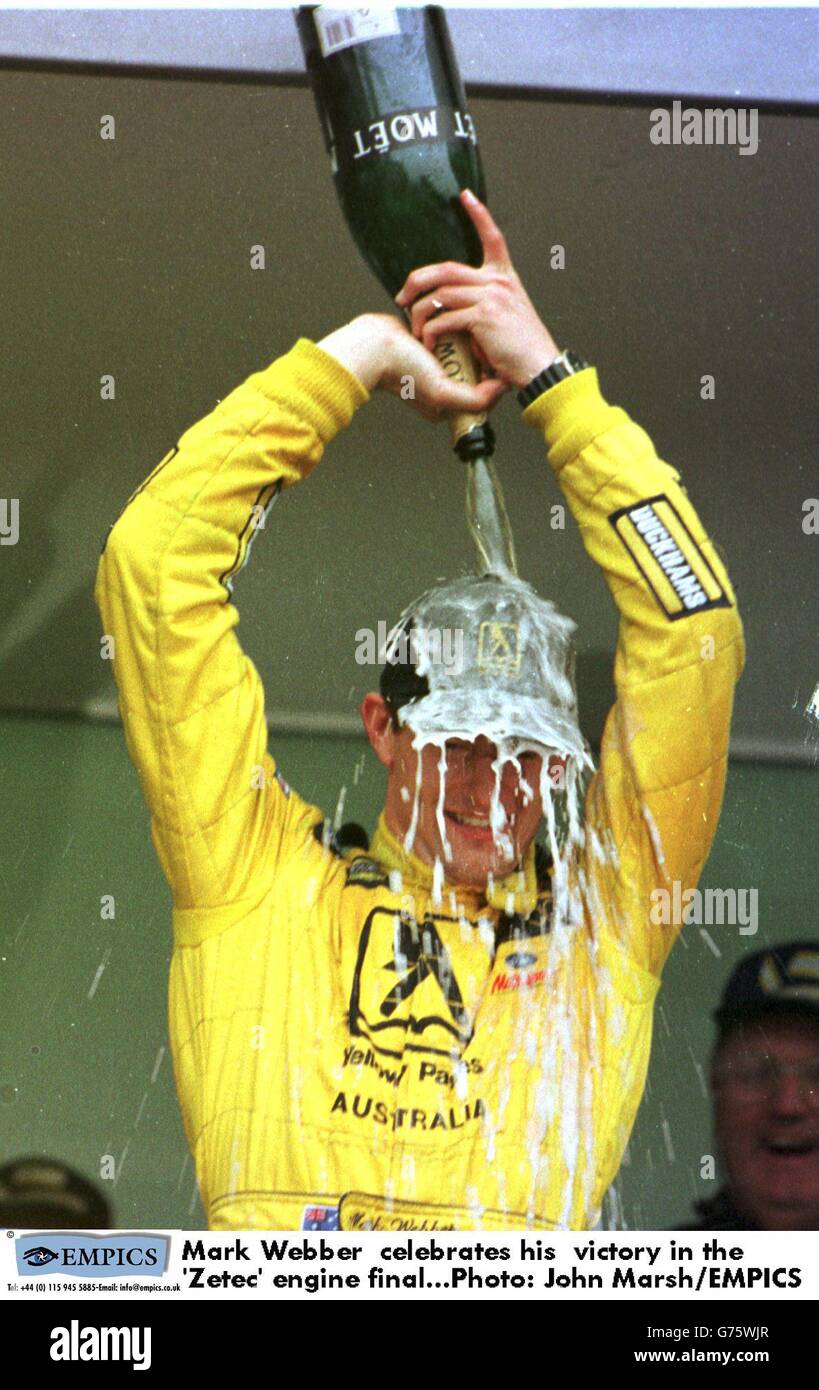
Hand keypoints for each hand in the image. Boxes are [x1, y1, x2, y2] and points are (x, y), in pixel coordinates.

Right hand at [317, 312, 507, 422]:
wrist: (373, 343)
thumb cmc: (401, 370)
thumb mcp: (442, 392)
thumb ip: (474, 399)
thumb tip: (502, 390)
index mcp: (447, 404)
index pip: (482, 392)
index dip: (490, 375)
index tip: (485, 360)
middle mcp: (443, 384)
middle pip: (476, 370)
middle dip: (479, 355)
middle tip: (472, 345)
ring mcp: (436, 363)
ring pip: (466, 350)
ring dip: (467, 338)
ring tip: (461, 334)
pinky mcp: (430, 344)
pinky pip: (451, 336)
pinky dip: (454, 328)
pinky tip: (452, 324)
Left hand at [394, 191, 559, 389]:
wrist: (540, 367)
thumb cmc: (520, 350)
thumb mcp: (507, 317)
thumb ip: (484, 304)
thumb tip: (453, 309)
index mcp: (505, 278)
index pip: (493, 238)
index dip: (479, 215)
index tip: (465, 196)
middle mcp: (498, 282)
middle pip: (447, 269)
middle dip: (417, 280)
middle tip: (401, 296)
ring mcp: (491, 297)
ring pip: (441, 295)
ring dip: (420, 313)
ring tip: (415, 329)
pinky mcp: (484, 317)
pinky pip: (445, 319)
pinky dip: (431, 333)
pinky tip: (428, 343)